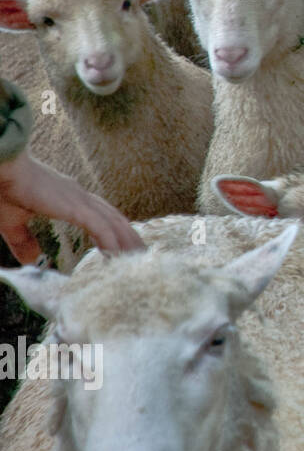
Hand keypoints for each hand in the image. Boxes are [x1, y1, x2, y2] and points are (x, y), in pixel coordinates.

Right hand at [0, 151, 143, 262]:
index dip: (115, 230)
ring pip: (114, 224)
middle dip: (130, 238)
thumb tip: (33, 260)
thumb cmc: (2, 189)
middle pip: (115, 219)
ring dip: (127, 243)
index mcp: (69, 198)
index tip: (125, 247)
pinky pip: (100, 227)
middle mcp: (79, 197)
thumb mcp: (13, 222)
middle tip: (142, 256)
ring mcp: (79, 200)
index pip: (101, 215)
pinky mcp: (74, 206)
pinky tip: (116, 257)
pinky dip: (111, 242)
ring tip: (137, 261)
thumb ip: (24, 241)